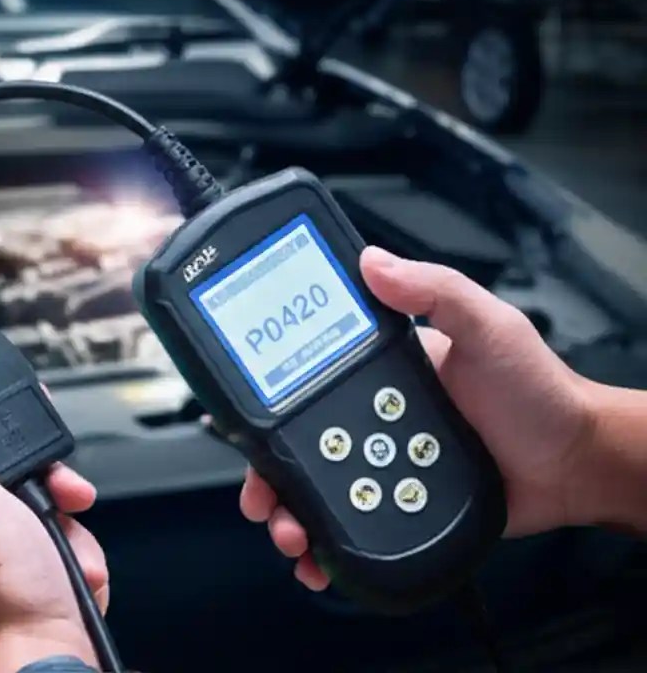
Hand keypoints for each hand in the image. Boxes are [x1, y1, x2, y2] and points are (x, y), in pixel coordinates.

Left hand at [0, 374, 107, 671]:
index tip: (18, 456)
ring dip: (59, 532)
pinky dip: (67, 559)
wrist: (52, 672)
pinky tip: (71, 576)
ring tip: (62, 556)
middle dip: (36, 500)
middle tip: (58, 503)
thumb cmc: (5, 607)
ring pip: (26, 519)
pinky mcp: (16, 596)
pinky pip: (45, 552)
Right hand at [240, 246, 597, 590]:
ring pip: (315, 494)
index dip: (265, 410)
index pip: (302, 385)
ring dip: (290, 519)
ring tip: (293, 537)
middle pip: (296, 449)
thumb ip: (434, 291)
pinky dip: (326, 549)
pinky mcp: (398, 508)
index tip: (246, 430)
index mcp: (377, 373)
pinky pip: (351, 529)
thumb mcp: (488, 327)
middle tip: (263, 500)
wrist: (575, 464)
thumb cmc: (538, 392)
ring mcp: (381, 464)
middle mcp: (370, 418)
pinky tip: (318, 562)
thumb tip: (373, 261)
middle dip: (267, 480)